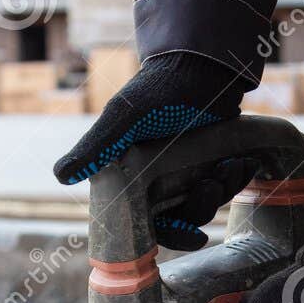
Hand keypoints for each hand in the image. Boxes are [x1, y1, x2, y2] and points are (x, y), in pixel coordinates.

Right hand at [54, 52, 249, 247]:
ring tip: (229, 165)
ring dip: (223, 190)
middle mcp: (157, 180)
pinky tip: (243, 164)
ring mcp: (186, 171)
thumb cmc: (158, 89)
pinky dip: (237, 178)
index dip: (171, 235)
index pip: (148, 224)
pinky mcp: (211, 161)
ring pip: (207, 202)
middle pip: (183, 218)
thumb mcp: (124, 116)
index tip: (195, 238)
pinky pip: (226, 184)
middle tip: (211, 185)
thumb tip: (60, 175)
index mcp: (131, 178)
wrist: (198, 63)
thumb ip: (97, 146)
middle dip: (202, 207)